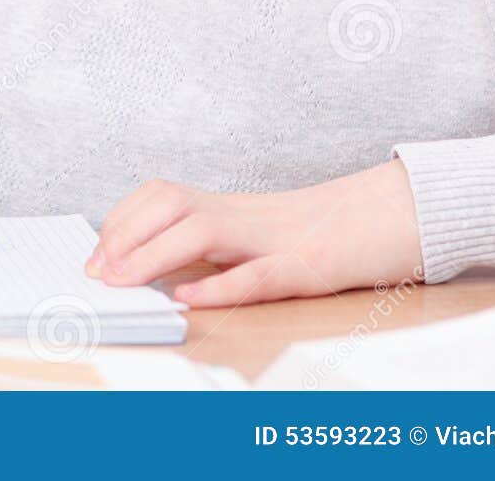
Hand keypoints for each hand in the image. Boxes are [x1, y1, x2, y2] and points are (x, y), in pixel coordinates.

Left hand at [88, 160, 424, 306]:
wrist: (399, 216)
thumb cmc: (329, 234)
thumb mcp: (263, 237)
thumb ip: (219, 248)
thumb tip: (163, 273)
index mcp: (233, 209)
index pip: (163, 196)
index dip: (123, 220)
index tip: (95, 252)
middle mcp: (247, 216)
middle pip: (170, 203)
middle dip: (124, 234)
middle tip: (96, 271)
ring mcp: (278, 238)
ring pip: (203, 232)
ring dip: (153, 255)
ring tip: (122, 279)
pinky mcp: (310, 266)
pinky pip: (260, 275)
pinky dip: (221, 286)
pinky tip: (190, 298)